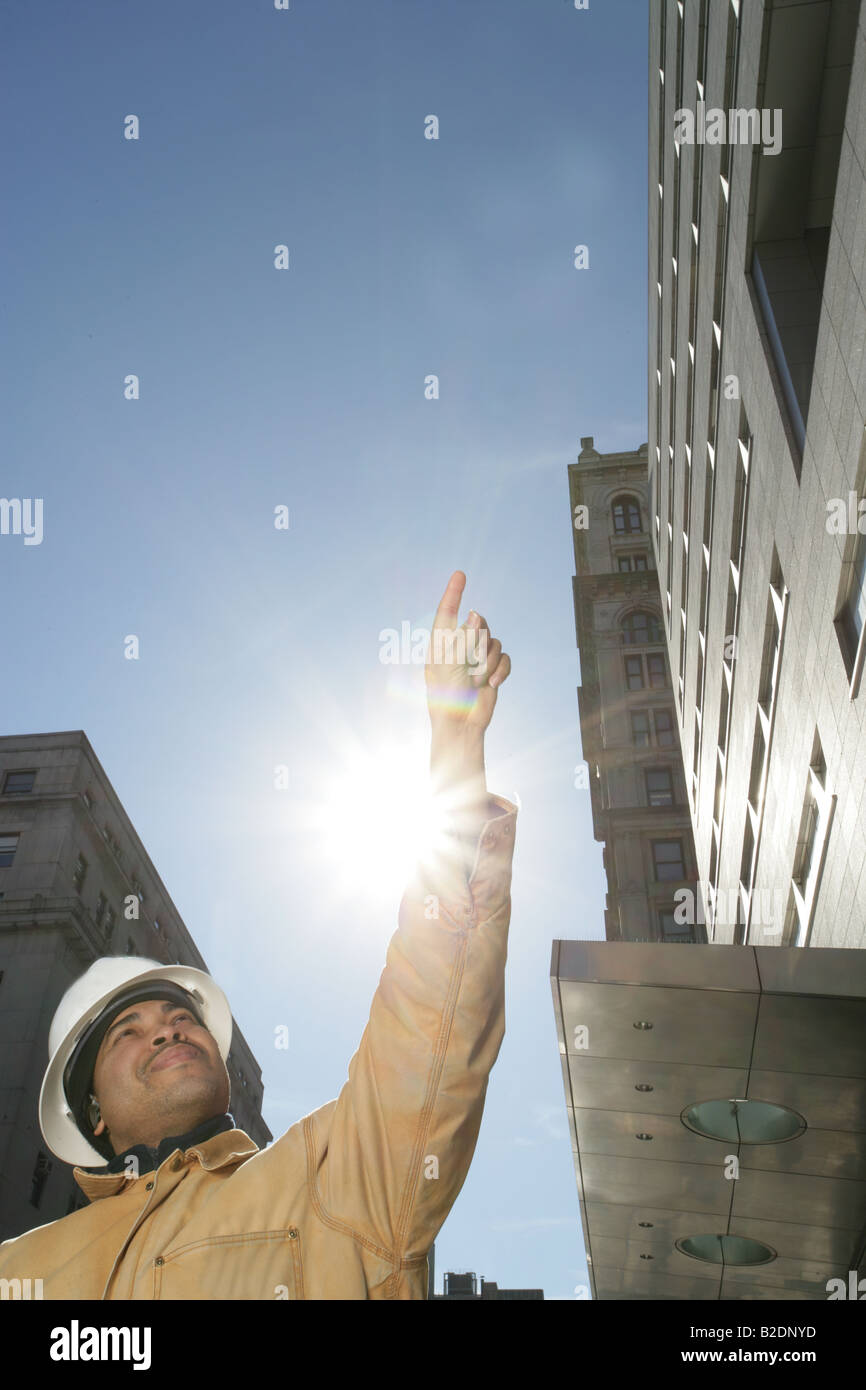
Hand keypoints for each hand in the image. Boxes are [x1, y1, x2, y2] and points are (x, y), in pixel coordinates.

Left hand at [425, 571, 510, 735]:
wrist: (460, 724)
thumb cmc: (446, 695)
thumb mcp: (450, 663)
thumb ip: (463, 636)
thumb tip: (476, 613)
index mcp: (441, 643)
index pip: (447, 612)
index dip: (454, 593)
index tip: (460, 575)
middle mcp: (459, 646)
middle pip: (479, 626)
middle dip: (478, 645)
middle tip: (469, 666)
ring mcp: (476, 658)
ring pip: (494, 642)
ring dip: (487, 662)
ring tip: (476, 681)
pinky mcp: (492, 669)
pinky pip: (505, 658)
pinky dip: (500, 670)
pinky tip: (492, 685)